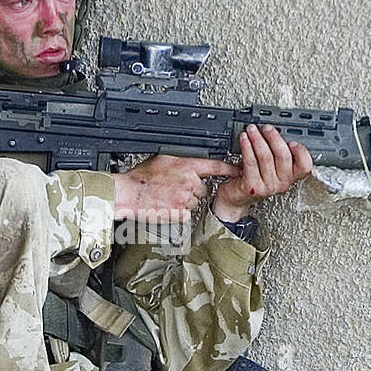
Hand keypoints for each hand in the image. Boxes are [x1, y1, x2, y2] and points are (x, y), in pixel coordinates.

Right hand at [113, 155, 239, 222]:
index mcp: (186, 166)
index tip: (239, 170)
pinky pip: (187, 212)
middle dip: (192, 189)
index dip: (230, 169)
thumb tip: (191, 159)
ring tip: (169, 196)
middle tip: (175, 188)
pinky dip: (179, 210)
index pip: (215, 166)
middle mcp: (189, 181)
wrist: (131, 194)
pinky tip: (168, 204)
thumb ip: (181, 159)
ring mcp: (186, 198)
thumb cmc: (143, 177)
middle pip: (202, 188)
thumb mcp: (163, 158)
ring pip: (195, 201)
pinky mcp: (181, 212)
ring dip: (185, 200)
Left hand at [213, 124, 314, 221]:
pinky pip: (250, 162)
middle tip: (266, 128)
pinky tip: (244, 139)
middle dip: (274, 137)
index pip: (305, 165)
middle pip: (284, 156)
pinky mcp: (252, 186)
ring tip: (251, 130)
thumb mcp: (269, 166)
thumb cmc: (253, 178)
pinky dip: (247, 147)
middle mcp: (281, 183)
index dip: (301, 152)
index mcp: (290, 177)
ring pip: (265, 156)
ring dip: (257, 139)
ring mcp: (267, 186)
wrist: (236, 197)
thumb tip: (275, 131)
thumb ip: (276, 153)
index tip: (292, 140)